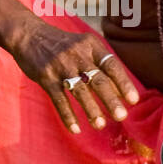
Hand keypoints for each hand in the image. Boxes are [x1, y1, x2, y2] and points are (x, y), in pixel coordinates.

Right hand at [8, 21, 139, 133]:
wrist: (29, 34)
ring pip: (79, 91)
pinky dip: (67, 115)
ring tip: (100, 125)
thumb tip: (120, 92)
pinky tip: (75, 129)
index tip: (133, 100)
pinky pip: (59, 99)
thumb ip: (100, 64)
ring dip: (91, 110)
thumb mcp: (84, 45)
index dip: (123, 83)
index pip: (111, 65)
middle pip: (97, 79)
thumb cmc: (63, 44)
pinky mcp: (45, 77)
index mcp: (91, 45)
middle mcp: (77, 54)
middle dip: (110, 100)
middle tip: (121, 116)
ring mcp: (60, 66)